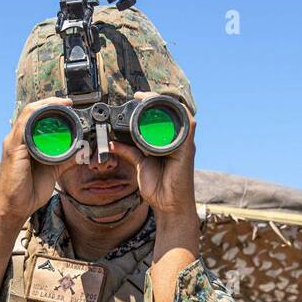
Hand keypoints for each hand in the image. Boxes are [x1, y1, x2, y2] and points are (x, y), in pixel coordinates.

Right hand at [0, 98, 70, 227]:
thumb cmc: (29, 190)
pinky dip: (36, 119)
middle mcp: (17, 139)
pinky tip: (48, 116)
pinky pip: (23, 127)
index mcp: (25, 142)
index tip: (69, 105)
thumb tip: (79, 151)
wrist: (15, 207)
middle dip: (50, 103)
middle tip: (68, 102)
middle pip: (32, 111)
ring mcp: (13, 143)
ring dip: (45, 107)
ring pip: (28, 115)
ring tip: (62, 104)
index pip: (36, 117)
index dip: (51, 107)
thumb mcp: (53, 170)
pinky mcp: (13, 150)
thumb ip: (64, 159)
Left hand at [110, 93, 197, 223]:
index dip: (149, 104)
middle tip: (139, 95)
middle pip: (169, 112)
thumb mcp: (139, 165)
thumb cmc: (158, 187)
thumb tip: (112, 143)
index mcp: (165, 141)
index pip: (160, 117)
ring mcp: (183, 143)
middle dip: (155, 100)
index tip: (135, 98)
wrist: (169, 205)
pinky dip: (179, 114)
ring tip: (148, 98)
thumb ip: (128, 152)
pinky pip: (188, 126)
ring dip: (164, 103)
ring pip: (179, 114)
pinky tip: (166, 108)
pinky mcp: (188, 149)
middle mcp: (176, 139)